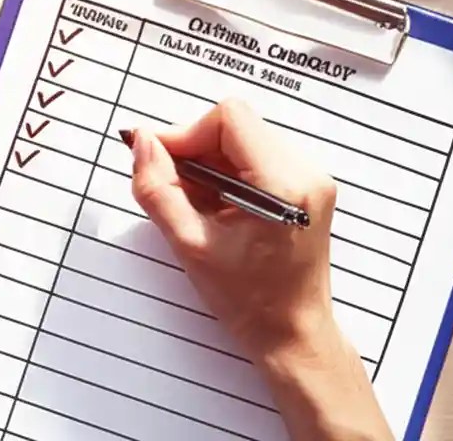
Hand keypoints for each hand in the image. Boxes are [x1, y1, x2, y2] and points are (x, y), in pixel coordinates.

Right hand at [128, 98, 336, 359]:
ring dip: (210, 163)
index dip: (186, 134)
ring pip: (244, 139)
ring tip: (197, 205)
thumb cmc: (249, 300)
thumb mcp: (190, 245)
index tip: (160, 161)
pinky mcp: (305, 187)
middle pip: (236, 126)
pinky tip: (217, 208)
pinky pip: (257, 157)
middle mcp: (305, 172)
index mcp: (283, 184)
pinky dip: (228, 173)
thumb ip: (158, 189)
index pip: (229, 118)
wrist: (293, 333)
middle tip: (173, 188)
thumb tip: (142, 143)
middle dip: (196, 150)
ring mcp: (310, 179)